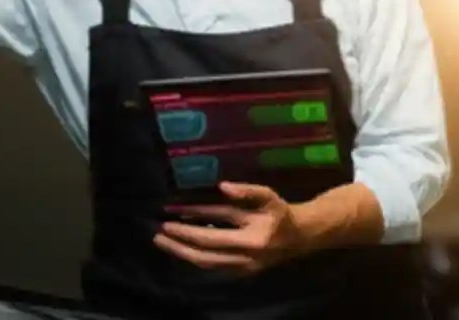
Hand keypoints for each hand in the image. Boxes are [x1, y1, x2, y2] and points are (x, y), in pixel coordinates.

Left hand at [154, 181, 306, 276]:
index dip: (188, 229)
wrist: (302, 237)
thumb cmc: (281, 213)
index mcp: (251, 239)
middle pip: (203, 256)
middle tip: (157, 234)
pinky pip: (213, 267)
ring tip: (163, 242)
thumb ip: (247, 191)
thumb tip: (223, 186)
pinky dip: (195, 258)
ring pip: (206, 265)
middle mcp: (245, 259)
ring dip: (182, 254)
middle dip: (178, 245)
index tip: (168, 219)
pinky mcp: (241, 272)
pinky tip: (181, 249)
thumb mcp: (268, 196)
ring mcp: (242, 269)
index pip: (211, 236)